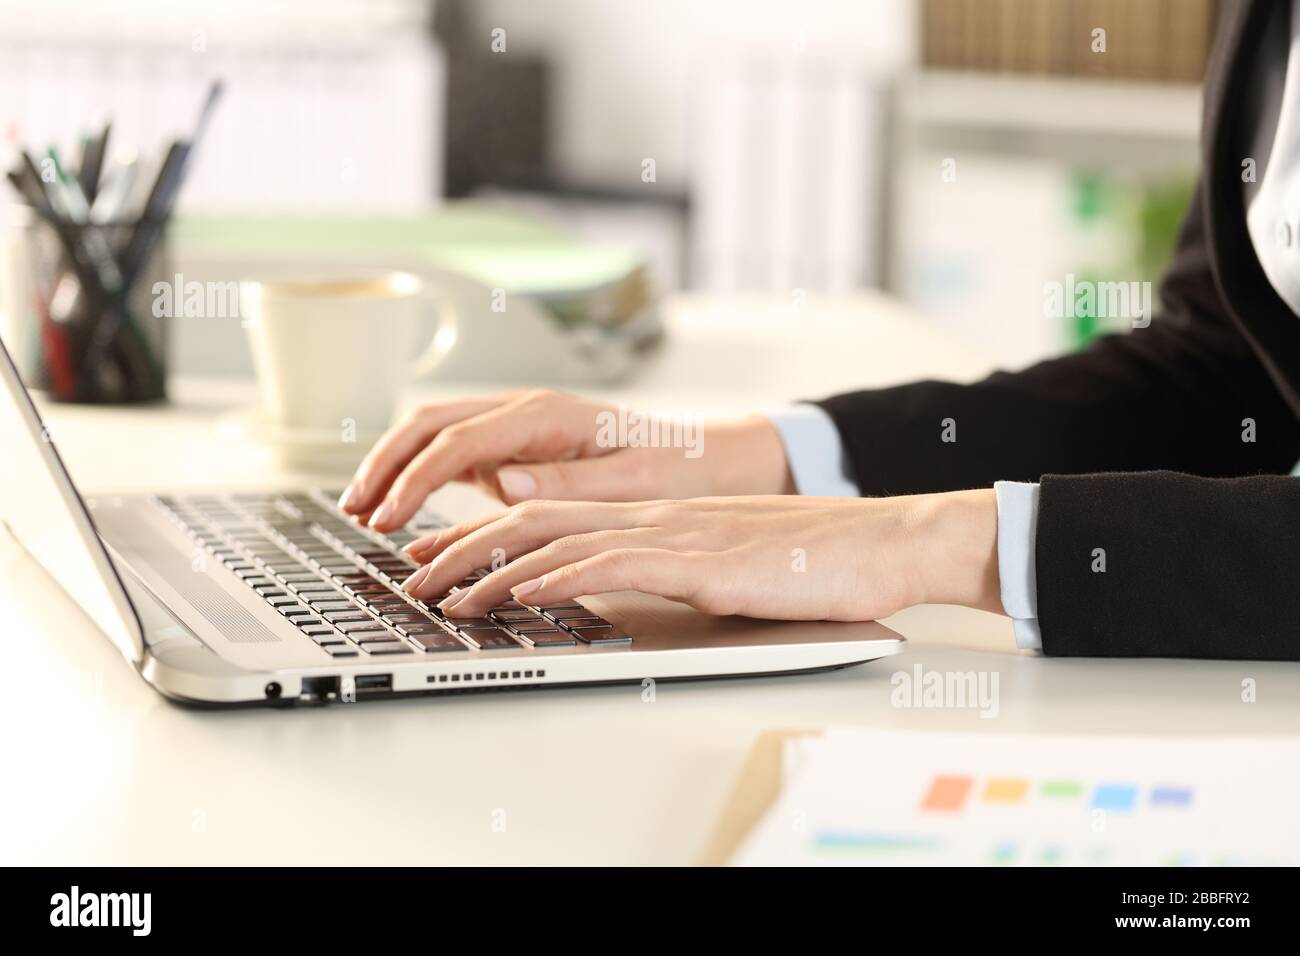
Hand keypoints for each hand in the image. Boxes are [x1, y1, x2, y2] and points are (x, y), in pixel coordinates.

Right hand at [339, 389, 794, 531]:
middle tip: (354, 510)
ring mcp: (515, 428)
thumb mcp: (633, 480)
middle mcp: (524, 411)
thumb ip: (569, 480)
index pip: (460, 439)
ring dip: (392, 466)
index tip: (389, 515)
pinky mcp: (514, 449)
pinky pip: (453, 454)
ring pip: (433, 433)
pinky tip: (396, 506)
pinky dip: (418, 476)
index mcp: (548, 414)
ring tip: (358, 509)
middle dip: (385, 463)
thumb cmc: (676, 469)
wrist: (705, 459)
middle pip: (431, 423)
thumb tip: (504, 479)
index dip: (416, 477)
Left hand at [400, 489, 1001, 620]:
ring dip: (491, 566)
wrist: (887, 542)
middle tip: (411, 576)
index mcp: (654, 515)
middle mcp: (654, 515)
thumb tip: (620, 594)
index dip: (483, 534)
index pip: (549, 516)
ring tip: (442, 592)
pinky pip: (617, 563)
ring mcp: (677, 533)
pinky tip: (524, 592)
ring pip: (560, 539)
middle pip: (534, 519)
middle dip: (461, 547)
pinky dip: (561, 577)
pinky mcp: (705, 560)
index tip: (439, 558)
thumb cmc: (815, 561)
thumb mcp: (725, 565)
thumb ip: (670, 569)